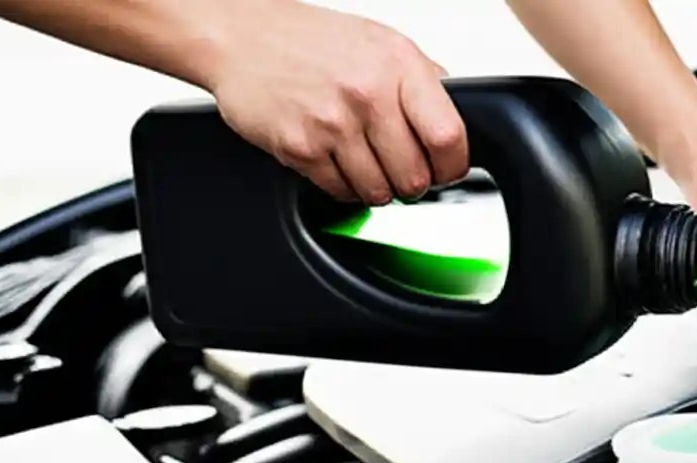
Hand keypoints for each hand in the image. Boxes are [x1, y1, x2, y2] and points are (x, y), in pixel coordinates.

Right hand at [205, 0, 468, 203]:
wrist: (242, 36)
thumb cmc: (310, 40)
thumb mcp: (379, 43)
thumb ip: (421, 79)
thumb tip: (454, 115)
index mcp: (397, 66)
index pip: (447, 136)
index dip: (452, 165)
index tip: (446, 170)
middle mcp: (368, 93)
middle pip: (414, 176)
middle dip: (412, 182)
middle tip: (400, 169)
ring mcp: (332, 123)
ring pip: (378, 192)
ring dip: (376, 188)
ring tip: (364, 162)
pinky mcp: (300, 148)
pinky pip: (340, 192)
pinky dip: (343, 186)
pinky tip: (336, 161)